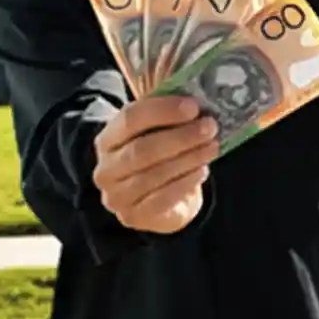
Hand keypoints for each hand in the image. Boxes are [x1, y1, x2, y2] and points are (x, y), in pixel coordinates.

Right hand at [92, 96, 218, 234]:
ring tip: (212, 147)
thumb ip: (171, 116)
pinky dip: (185, 182)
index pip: (130, 119)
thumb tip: (200, 101)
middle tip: (209, 127)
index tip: (193, 106)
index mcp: (108, 139)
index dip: (163, 111)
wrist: (162, 201)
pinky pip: (162, 199)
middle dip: (180, 137)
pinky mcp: (133, 216)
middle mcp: (105, 169)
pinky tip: (202, 170)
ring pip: (153, 175)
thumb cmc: (162, 157)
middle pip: (142, 150)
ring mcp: (116, 196)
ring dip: (188, 158)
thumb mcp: (160, 132)